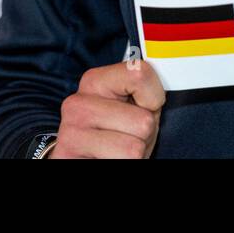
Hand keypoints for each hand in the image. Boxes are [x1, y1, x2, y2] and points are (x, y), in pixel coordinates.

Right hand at [49, 58, 165, 158]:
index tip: (145, 107)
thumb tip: (166, 67)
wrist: (87, 161)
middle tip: (128, 136)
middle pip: (144, 121)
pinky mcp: (68, 157)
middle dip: (144, 135)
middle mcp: (77, 103)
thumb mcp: (135, 106)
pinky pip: (122, 163)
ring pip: (133, 149)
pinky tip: (108, 159)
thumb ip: (144, 88)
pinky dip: (126, 166)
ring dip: (135, 154)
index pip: (140, 73)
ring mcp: (70, 133)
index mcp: (94, 81)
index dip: (154, 98)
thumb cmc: (117, 134)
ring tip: (119, 150)